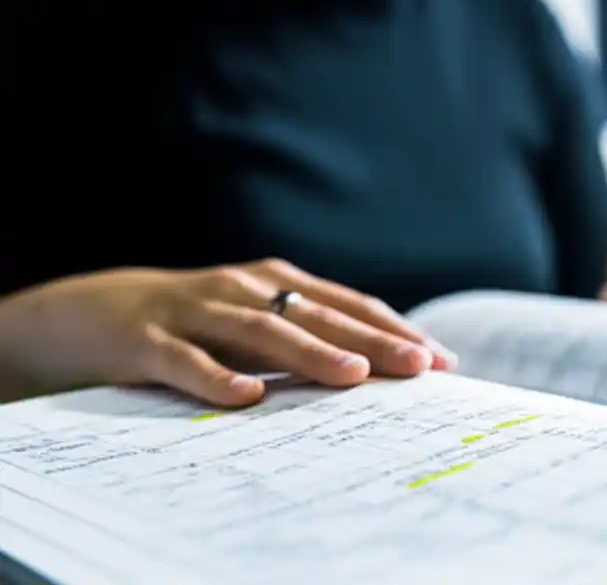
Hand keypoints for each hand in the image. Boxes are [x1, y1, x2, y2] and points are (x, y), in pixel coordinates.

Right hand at [0, 259, 454, 406]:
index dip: (395, 330)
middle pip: (317, 314)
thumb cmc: (191, 326)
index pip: (348, 306)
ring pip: (261, 331)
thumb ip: (305, 341)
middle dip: (373, 340)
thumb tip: (377, 372)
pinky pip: (186, 361)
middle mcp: (243, 289)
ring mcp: (196, 311)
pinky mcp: (148, 340)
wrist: (88, 314)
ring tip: (353, 374)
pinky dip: (216, 377)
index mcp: (276, 285)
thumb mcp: (252, 328)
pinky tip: (247, 396)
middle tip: (420, 367)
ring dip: (310, 352)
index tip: (442, 361)